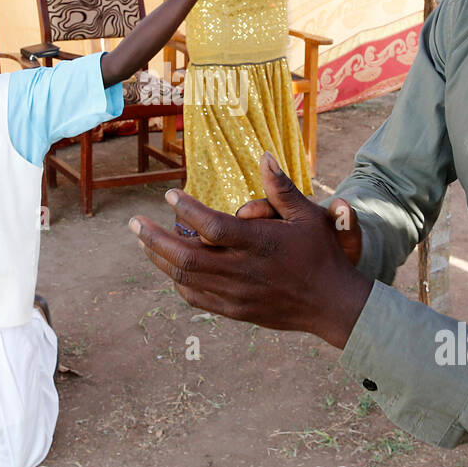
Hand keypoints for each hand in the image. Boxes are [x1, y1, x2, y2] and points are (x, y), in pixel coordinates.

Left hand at [129, 153, 372, 348]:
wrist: (333, 305)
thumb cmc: (322, 254)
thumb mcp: (308, 216)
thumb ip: (281, 188)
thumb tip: (264, 155)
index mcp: (259, 243)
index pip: (211, 226)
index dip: (186, 210)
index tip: (169, 195)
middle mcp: (243, 270)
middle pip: (185, 256)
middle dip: (154, 238)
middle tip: (134, 224)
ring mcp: (236, 294)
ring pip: (185, 278)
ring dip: (160, 259)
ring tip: (144, 242)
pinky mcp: (235, 311)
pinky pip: (195, 297)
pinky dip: (178, 281)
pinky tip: (170, 266)